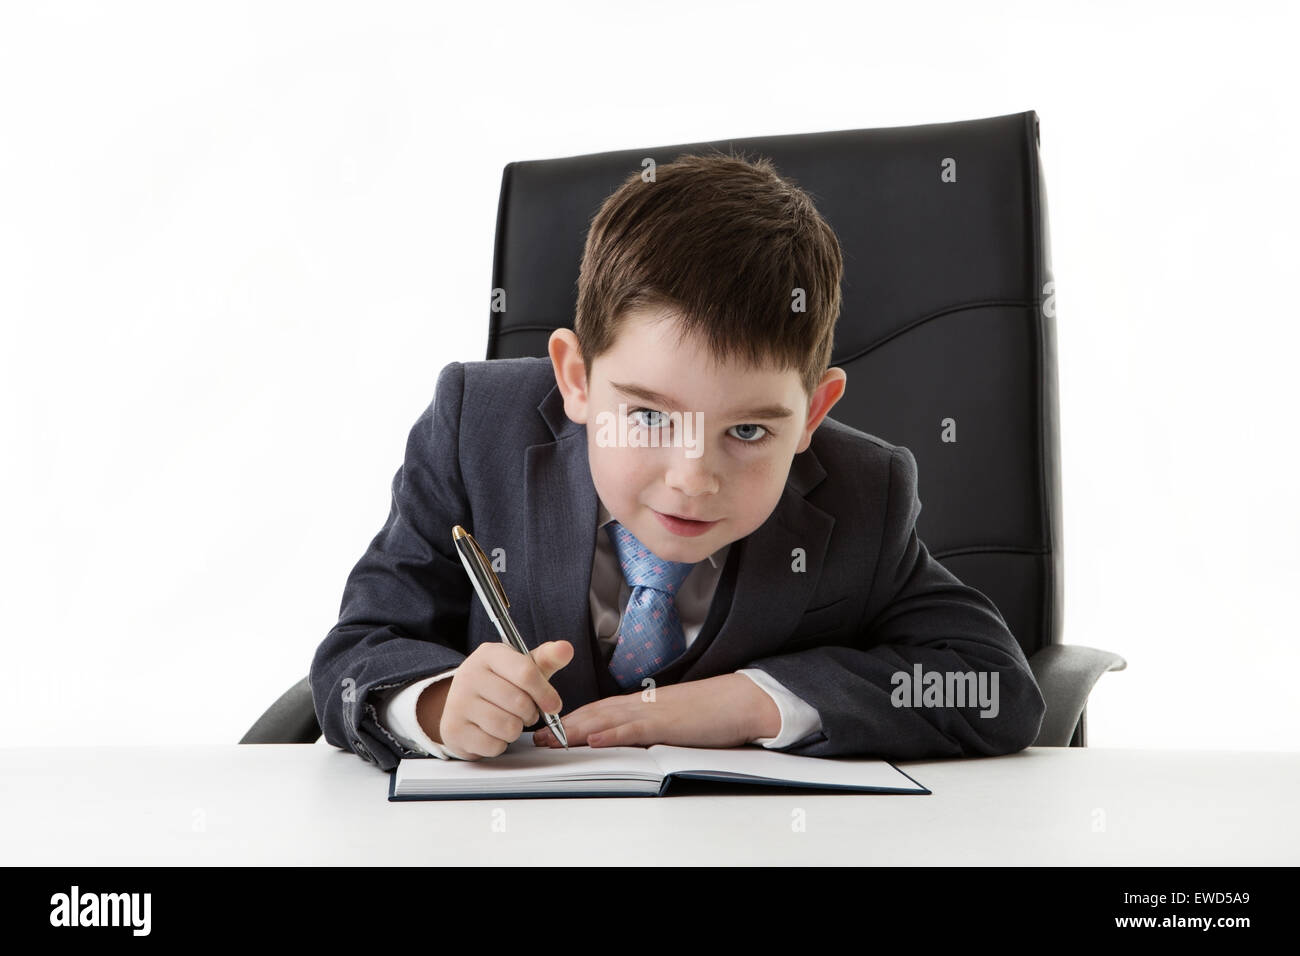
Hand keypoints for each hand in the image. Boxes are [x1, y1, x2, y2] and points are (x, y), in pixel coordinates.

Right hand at [434, 640, 573, 758]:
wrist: (463, 703)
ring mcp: (458, 703)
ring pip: (508, 727)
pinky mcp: (454, 730)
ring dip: (516, 729)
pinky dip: (501, 743)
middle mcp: (469, 675)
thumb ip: (547, 658)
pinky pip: (493, 745)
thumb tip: (566, 648)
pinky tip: (493, 732)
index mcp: (489, 654)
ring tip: (510, 720)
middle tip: (526, 711)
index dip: (545, 693)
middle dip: (530, 713)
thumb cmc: (501, 683)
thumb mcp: (523, 666)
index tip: (553, 705)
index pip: (525, 672)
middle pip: (519, 703)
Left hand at [532, 673, 778, 748]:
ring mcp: (652, 712)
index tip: (549, 730)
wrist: (740, 699)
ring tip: (552, 740)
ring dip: (575, 729)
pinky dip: (611, 734)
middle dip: (563, 726)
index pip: (599, 709)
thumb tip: (631, 737)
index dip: (571, 719)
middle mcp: (641, 704)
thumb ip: (650, 725)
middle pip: (594, 713)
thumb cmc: (712, 710)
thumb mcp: (674, 718)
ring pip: (606, 719)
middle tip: (538, 739)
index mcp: (643, 703)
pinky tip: (593, 739)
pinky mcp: (666, 723)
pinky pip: (633, 729)